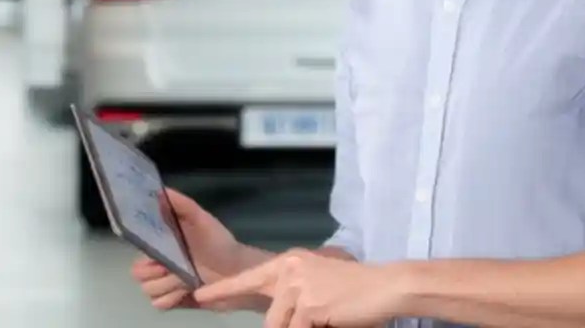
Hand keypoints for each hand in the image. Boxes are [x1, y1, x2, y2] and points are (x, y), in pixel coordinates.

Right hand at [130, 189, 267, 312]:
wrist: (239, 271)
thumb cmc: (219, 243)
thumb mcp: (202, 219)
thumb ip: (181, 204)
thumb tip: (158, 191)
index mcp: (163, 242)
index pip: (138, 246)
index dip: (141, 249)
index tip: (154, 250)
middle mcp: (161, 263)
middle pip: (138, 273)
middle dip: (153, 271)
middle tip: (171, 267)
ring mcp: (167, 283)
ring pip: (148, 290)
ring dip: (167, 285)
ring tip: (186, 279)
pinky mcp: (175, 301)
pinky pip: (159, 304)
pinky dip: (172, 298)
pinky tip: (188, 291)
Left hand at [193, 248, 400, 326]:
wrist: (385, 286)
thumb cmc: (353, 290)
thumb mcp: (315, 284)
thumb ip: (290, 295)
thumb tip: (276, 320)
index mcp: (287, 263)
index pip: (248, 279)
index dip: (223, 291)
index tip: (199, 297)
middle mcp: (288, 271)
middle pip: (271, 317)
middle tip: (315, 317)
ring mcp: (298, 287)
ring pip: (282, 327)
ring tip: (326, 317)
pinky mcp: (309, 306)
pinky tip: (331, 321)